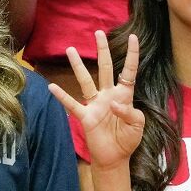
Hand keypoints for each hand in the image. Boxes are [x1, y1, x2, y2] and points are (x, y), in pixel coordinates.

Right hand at [48, 30, 144, 170]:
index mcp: (124, 95)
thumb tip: (114, 105)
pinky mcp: (85, 117)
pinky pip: (73, 105)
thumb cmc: (127, 140)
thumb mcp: (138, 126)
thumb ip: (131, 113)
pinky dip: (62, 97)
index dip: (132, 55)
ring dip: (78, 66)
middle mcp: (108, 95)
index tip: (133, 37)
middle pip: (106, 68)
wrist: (115, 158)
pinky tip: (52, 86)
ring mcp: (95, 104)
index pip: (129, 71)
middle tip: (98, 32)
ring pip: (86, 81)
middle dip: (103, 50)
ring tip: (71, 49)